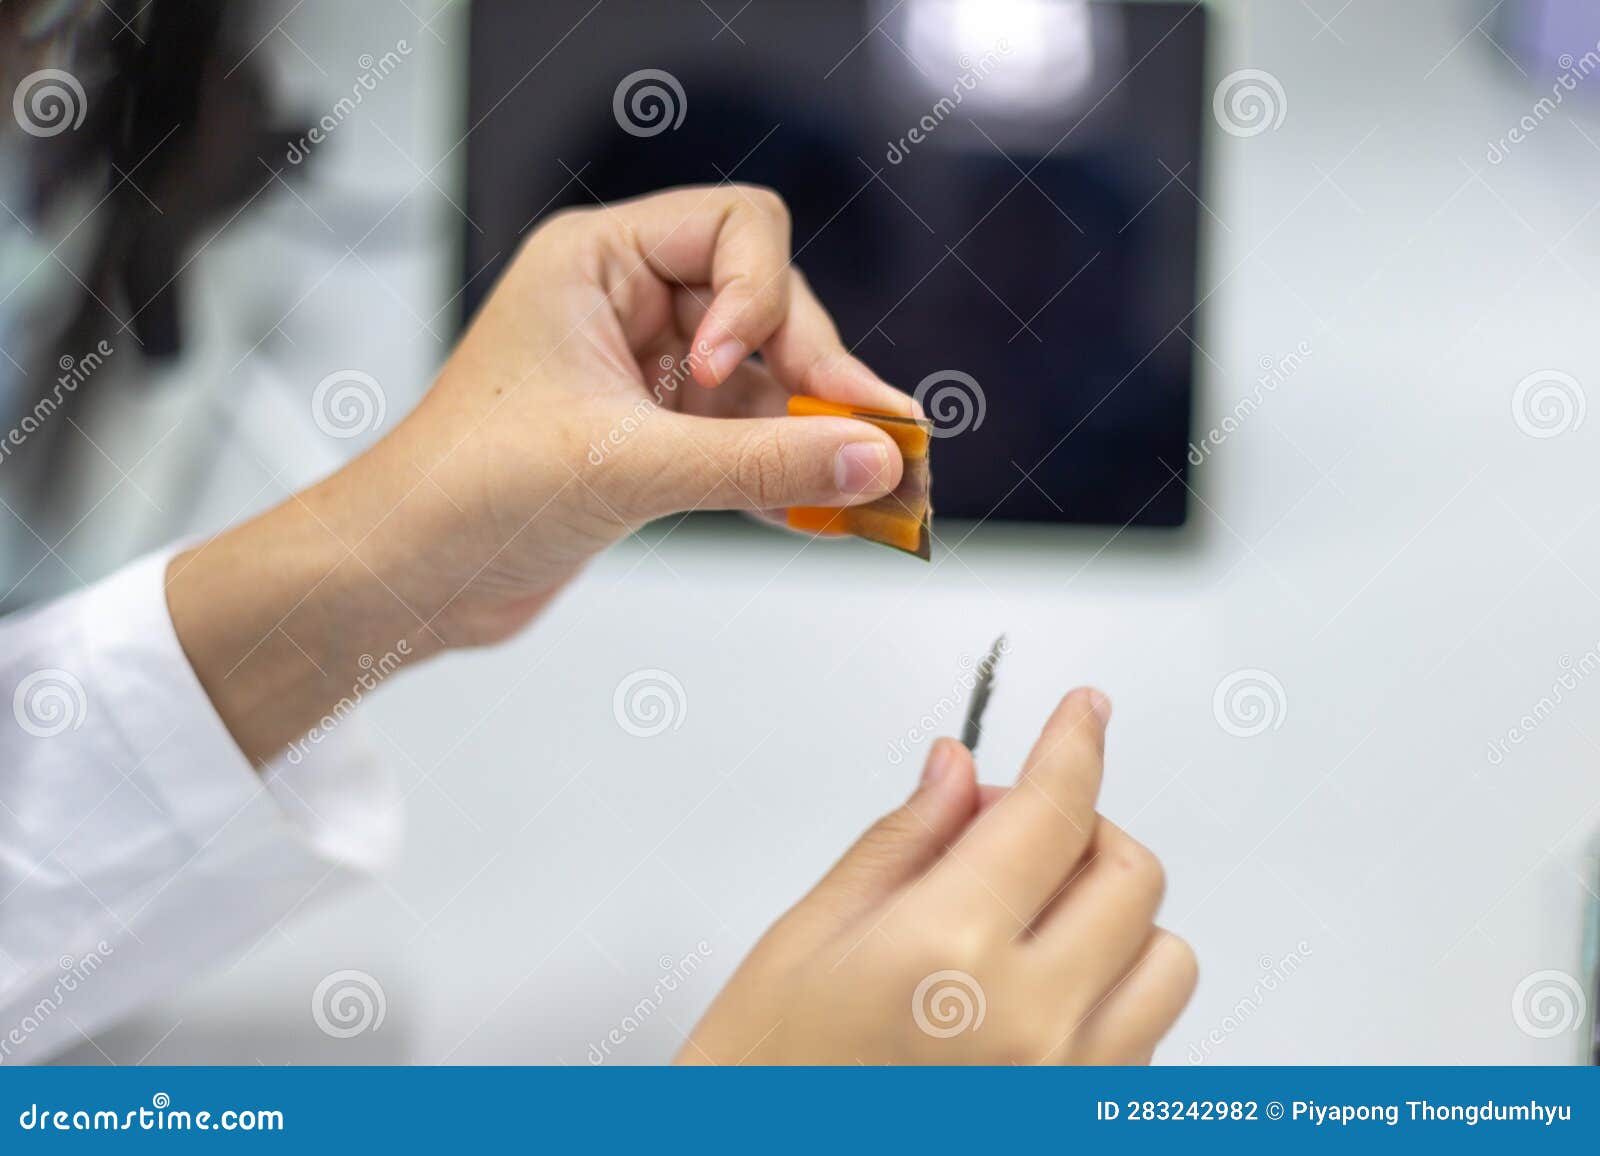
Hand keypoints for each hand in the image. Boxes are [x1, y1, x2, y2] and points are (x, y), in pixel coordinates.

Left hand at [372, 183, 916, 641]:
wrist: (403, 577)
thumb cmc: (460, 491)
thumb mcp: (622, 466)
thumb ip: (758, 462)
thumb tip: (870, 458)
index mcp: (597, 261)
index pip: (736, 229)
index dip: (759, 300)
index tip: (726, 378)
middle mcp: (628, 306)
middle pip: (768, 308)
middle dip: (818, 377)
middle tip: (878, 440)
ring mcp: (645, 375)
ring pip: (766, 383)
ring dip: (817, 433)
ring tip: (882, 488)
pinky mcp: (653, 440)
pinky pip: (745, 441)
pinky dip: (784, 473)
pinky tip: (825, 511)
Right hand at [678, 690, 1196, 1064]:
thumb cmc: (764, 1086)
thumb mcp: (806, 942)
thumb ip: (902, 844)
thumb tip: (957, 773)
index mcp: (946, 956)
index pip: (1051, 812)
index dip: (1072, 745)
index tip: (1081, 715)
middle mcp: (1029, 1025)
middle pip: (1129, 873)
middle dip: (1080, 828)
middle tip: (1009, 831)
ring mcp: (1069, 1086)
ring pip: (1164, 956)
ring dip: (1112, 916)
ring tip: (1033, 922)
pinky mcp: (1084, 1124)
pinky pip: (1148, 1033)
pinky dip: (1112, 989)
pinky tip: (1037, 991)